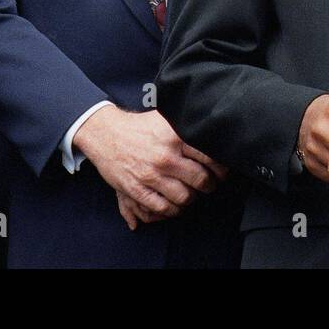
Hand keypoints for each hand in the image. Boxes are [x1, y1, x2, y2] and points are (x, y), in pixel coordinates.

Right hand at [73, 106, 225, 226]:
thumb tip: (215, 132)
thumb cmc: (140, 126)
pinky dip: (173, 209)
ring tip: (192, 193)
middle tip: (209, 184)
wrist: (106, 133)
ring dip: (192, 198)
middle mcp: (165, 157)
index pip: (209, 156)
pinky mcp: (137, 189)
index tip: (222, 171)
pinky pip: (162, 207)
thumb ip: (188, 126)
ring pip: (184, 197)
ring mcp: (151, 175)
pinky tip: (175, 203)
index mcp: (175, 136)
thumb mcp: (166, 118)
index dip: (220, 167)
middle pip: (200, 180)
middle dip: (209, 185)